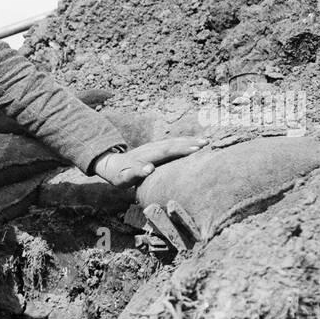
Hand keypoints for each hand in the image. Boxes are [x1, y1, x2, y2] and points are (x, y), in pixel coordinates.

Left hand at [92, 136, 208, 186]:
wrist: (113, 166)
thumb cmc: (120, 176)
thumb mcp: (124, 178)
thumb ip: (135, 173)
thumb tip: (149, 168)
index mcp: (145, 156)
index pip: (166, 151)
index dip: (180, 150)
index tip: (194, 149)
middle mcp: (151, 148)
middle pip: (172, 144)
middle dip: (189, 143)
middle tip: (206, 143)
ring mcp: (154, 146)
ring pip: (174, 141)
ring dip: (189, 140)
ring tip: (206, 141)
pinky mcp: (157, 147)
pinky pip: (173, 143)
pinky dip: (185, 141)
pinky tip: (196, 142)